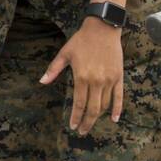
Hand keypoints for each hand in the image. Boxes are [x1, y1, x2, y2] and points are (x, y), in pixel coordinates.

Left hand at [40, 18, 123, 133]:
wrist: (103, 29)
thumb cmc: (81, 41)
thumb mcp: (64, 54)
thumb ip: (54, 69)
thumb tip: (42, 82)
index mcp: (82, 77)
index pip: (78, 103)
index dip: (76, 116)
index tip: (72, 126)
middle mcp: (97, 81)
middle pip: (92, 108)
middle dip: (87, 122)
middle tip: (82, 131)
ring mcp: (109, 80)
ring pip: (105, 104)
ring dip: (98, 116)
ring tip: (91, 123)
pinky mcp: (119, 77)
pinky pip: (119, 97)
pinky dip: (117, 109)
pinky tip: (114, 119)